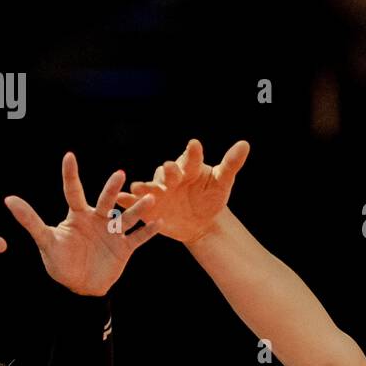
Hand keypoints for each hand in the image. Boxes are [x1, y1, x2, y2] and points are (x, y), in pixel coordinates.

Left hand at [4, 153, 159, 296]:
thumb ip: (30, 220)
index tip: (69, 156)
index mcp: (78, 215)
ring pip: (128, 217)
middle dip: (112, 189)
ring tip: (149, 199)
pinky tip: (160, 223)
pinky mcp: (125, 248)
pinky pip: (138, 238)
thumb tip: (8, 199)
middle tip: (119, 175)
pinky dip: (149, 231)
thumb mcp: (45, 241)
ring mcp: (113, 233)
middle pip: (106, 200)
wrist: (79, 288)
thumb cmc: (60, 263)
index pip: (73, 191)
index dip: (70, 175)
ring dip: (139, 209)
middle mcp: (98, 219)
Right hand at [116, 139, 248, 245]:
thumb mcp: (223, 182)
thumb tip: (245, 144)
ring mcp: (158, 191)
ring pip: (149, 186)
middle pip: (168, 172)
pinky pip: (135, 202)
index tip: (195, 145)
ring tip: (139, 186)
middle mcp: (171, 177)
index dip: (193, 153)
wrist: (200, 221)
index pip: (192, 159)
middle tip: (169, 167)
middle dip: (168, 171)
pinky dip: (127, 200)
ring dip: (144, 186)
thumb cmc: (211, 197)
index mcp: (189, 168)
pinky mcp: (148, 207)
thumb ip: (231, 164)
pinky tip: (121, 198)